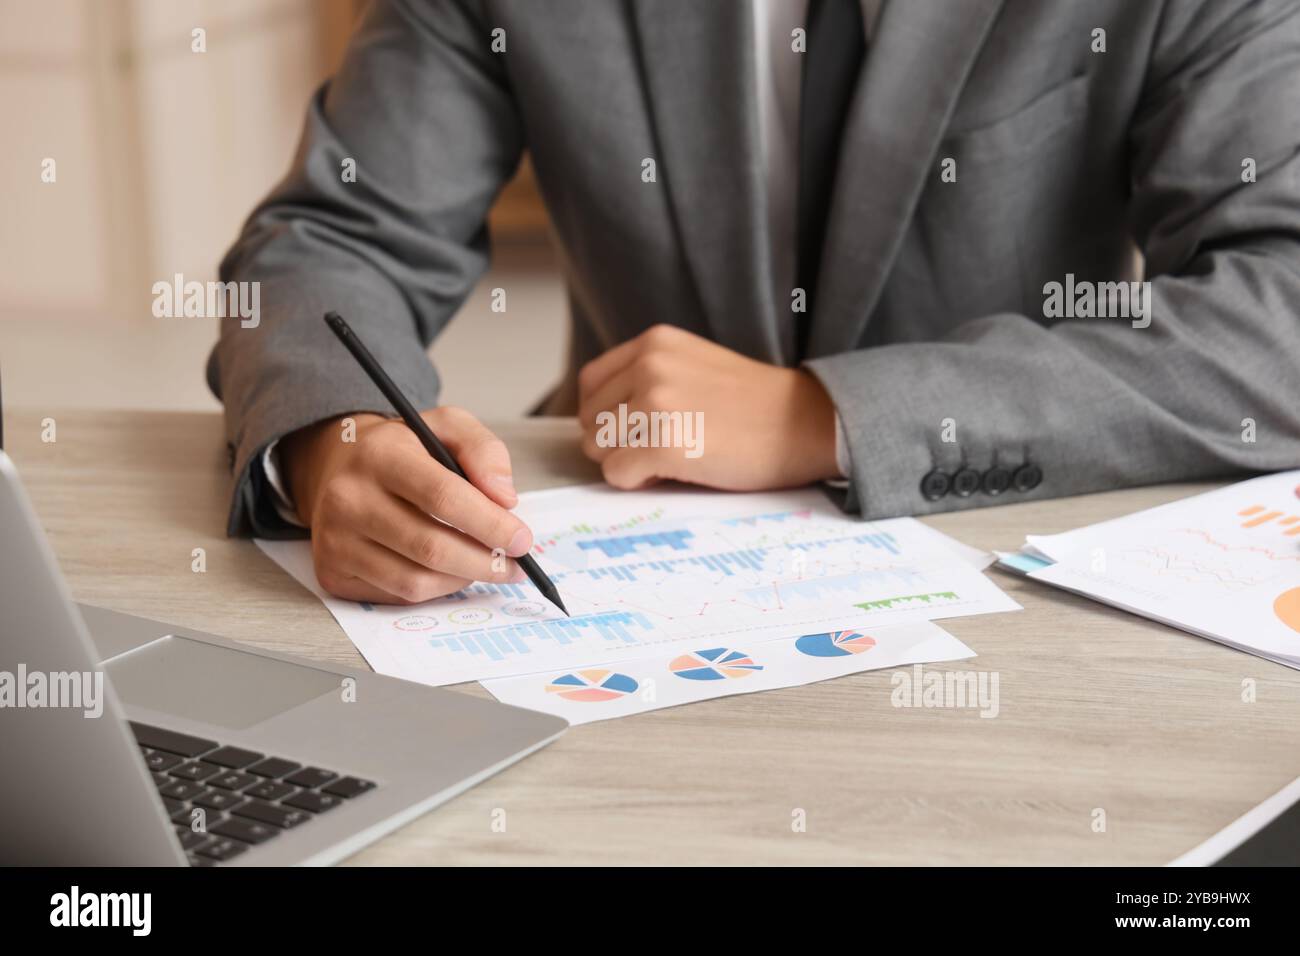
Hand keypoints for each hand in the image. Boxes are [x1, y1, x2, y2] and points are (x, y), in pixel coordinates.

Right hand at [280, 408, 532, 604]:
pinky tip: (450, 571)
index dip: (490, 524)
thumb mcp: (445, 427)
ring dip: (463, 580)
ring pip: (416, 581)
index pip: (443, 497)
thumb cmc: (403, 449)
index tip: (523, 540)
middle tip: (515, 564)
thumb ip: (483, 450)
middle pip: (431, 548)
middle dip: (485, 562)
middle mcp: (348, 498)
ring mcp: (334, 539)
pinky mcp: (332, 571)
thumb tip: (505, 499)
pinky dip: (435, 588)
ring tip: (486, 566)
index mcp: (380, 455)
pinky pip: (398, 594)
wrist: (337, 467)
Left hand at [577, 324, 839, 490]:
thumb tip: (595, 423)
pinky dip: (639, 482)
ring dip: (627, 463)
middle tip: (661, 449)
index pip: (591, 385)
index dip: (608, 417)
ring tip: (671, 459)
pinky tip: (676, 472)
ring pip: (598, 449)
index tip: (639, 431)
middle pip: (590, 421)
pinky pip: (617, 475)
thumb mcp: (692, 367)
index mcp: (655, 343)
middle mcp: (649, 365)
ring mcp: (655, 403)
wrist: (807, 424)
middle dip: (616, 443)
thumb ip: (646, 379)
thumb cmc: (754, 407)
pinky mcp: (663, 443)